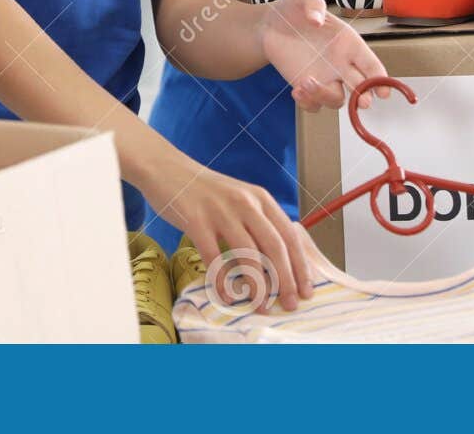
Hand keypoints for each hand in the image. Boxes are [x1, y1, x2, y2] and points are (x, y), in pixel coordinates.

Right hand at [141, 152, 314, 310]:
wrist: (167, 169)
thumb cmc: (206, 191)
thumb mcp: (240, 198)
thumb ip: (258, 222)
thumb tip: (278, 264)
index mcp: (261, 198)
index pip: (289, 236)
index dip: (300, 266)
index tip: (305, 292)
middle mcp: (245, 203)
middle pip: (274, 246)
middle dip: (285, 280)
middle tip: (288, 305)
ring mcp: (220, 211)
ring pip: (247, 254)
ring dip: (257, 285)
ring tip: (259, 306)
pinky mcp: (196, 220)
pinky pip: (213, 257)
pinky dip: (222, 281)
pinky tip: (226, 295)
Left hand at [259, 0, 388, 110]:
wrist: (270, 25)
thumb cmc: (294, 9)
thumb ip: (313, 2)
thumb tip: (316, 20)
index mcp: (349, 44)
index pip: (372, 66)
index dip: (381, 79)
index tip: (383, 92)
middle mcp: (342, 64)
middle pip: (361, 88)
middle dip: (365, 97)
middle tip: (362, 101)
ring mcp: (325, 78)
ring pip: (337, 100)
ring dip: (325, 96)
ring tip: (305, 82)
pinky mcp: (307, 88)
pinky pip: (314, 106)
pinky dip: (308, 103)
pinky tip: (296, 91)